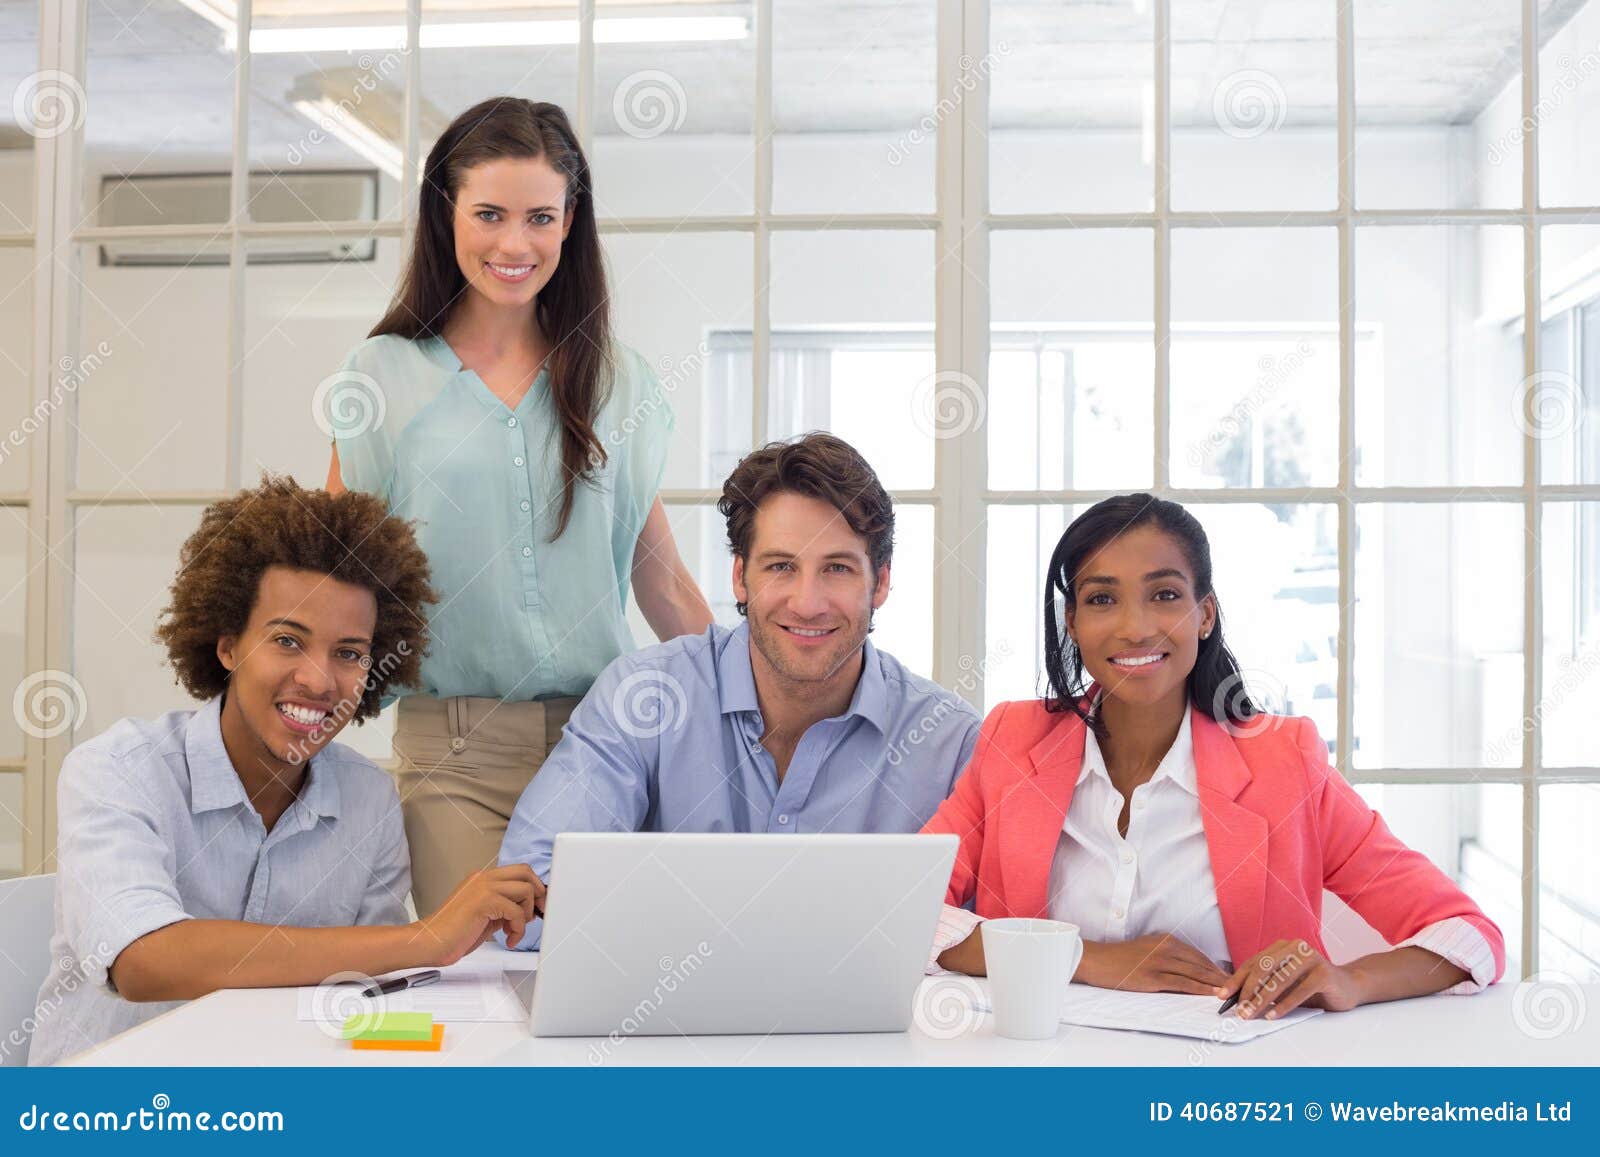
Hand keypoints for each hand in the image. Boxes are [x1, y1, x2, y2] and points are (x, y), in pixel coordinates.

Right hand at [412, 865, 545, 964]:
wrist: (429, 942)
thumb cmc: (453, 933)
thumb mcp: (486, 916)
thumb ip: (503, 908)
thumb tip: (526, 910)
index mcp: (482, 879)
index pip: (519, 871)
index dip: (534, 887)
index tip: (537, 907)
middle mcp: (483, 878)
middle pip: (526, 872)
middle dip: (538, 894)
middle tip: (535, 915)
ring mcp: (483, 887)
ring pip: (525, 890)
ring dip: (526, 914)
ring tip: (513, 931)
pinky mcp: (483, 901)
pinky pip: (516, 911)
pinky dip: (518, 928)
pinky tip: (509, 939)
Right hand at [1078, 933, 1229, 993]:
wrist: (1097, 960)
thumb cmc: (1120, 958)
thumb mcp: (1147, 950)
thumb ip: (1167, 956)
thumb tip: (1188, 971)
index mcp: (1166, 940)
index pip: (1198, 955)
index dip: (1216, 967)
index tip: (1230, 977)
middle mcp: (1166, 948)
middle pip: (1201, 964)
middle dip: (1221, 976)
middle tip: (1238, 986)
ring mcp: (1160, 962)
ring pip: (1196, 973)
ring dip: (1216, 983)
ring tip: (1232, 992)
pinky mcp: (1153, 976)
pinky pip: (1183, 983)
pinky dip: (1201, 989)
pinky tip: (1212, 994)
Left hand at [1219, 938, 1364, 1018]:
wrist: (1348, 986)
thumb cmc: (1311, 985)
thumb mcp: (1285, 983)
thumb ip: (1265, 985)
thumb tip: (1236, 998)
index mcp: (1281, 946)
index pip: (1253, 963)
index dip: (1236, 980)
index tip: (1222, 996)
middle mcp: (1294, 947)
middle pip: (1263, 969)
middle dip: (1247, 991)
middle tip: (1238, 1010)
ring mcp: (1310, 957)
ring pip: (1279, 979)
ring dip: (1262, 1000)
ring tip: (1251, 1014)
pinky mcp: (1323, 972)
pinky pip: (1299, 990)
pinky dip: (1284, 1005)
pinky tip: (1273, 1015)